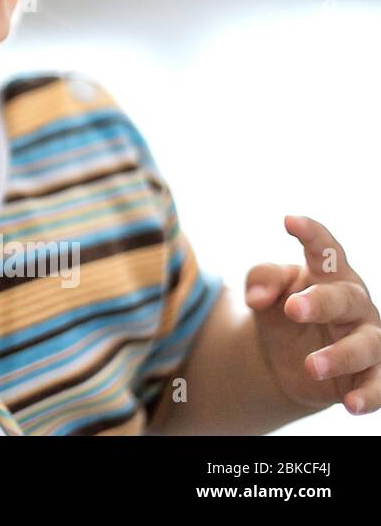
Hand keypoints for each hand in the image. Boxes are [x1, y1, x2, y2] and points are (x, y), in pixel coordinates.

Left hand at [245, 215, 380, 415]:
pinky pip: (378, 385)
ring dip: (340, 356)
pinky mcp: (370, 374)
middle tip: (292, 308)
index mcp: (330, 275)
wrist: (289, 359)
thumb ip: (261, 280)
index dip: (311, 234)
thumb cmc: (285, 311)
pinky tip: (352, 405)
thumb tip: (258, 297)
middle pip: (343, 298)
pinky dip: (369, 396)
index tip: (289, 221)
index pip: (325, 250)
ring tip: (312, 365)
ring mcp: (368, 339)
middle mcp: (354, 304)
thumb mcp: (267, 291)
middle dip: (320, 302)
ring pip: (364, 346)